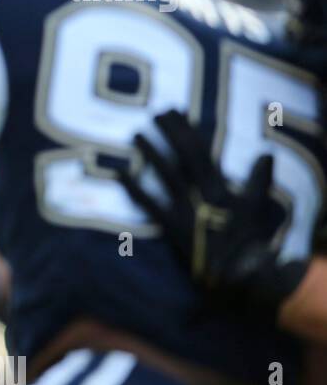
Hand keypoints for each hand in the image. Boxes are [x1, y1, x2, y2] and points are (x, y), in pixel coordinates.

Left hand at [116, 109, 305, 319]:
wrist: (239, 272)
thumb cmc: (250, 241)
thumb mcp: (258, 207)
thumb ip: (259, 180)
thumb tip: (266, 155)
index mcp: (219, 186)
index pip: (200, 150)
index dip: (185, 129)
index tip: (174, 111)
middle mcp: (199, 192)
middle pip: (181, 155)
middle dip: (168, 132)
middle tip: (154, 112)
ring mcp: (183, 208)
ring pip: (164, 174)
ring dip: (150, 153)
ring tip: (134, 133)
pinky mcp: (170, 226)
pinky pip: (148, 204)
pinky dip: (133, 188)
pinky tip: (119, 174)